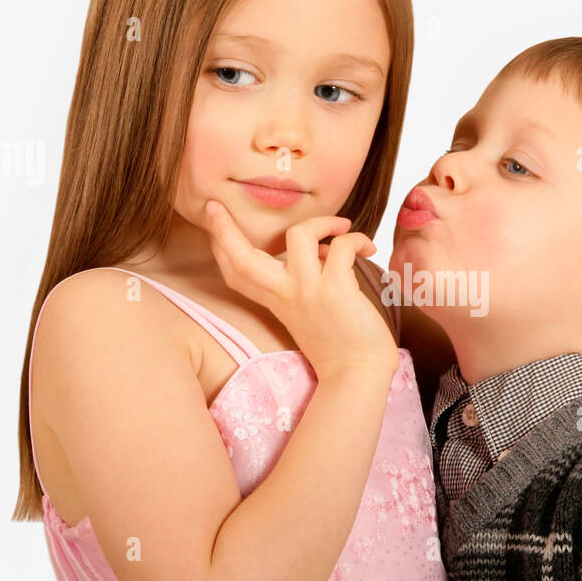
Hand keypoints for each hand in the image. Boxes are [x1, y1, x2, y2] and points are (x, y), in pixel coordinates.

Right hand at [202, 200, 398, 381]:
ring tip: (342, 228)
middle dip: (224, 229)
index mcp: (276, 301)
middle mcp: (286, 294)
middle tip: (218, 205)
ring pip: (298, 234)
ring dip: (323, 221)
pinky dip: (357, 239)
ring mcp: (308, 291)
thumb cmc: (340, 345)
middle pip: (241, 258)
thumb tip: (320, 248)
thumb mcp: (308, 313)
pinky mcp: (335, 290)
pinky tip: (367, 249)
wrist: (358, 375)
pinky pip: (341, 246)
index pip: (236, 274)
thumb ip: (304, 283)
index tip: (214, 222)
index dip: (220, 248)